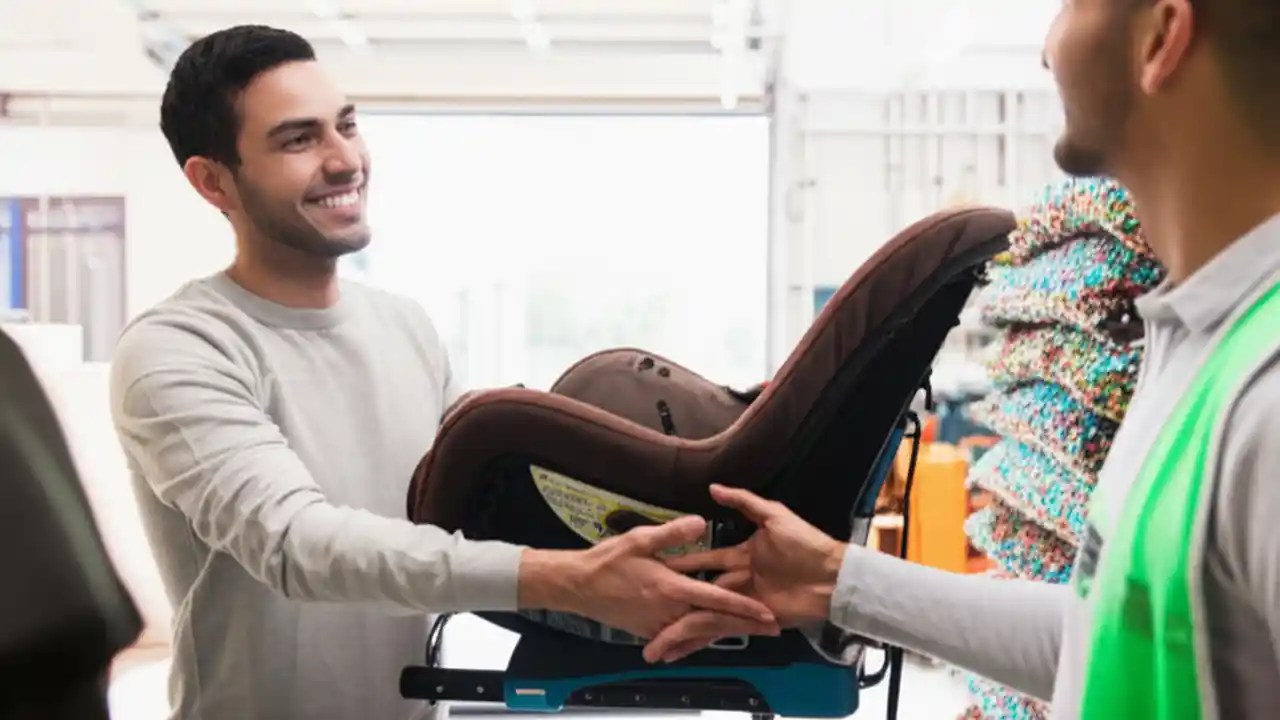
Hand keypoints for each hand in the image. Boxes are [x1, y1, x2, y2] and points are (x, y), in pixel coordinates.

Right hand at [519, 514, 780, 640]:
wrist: (577, 586)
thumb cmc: (608, 560)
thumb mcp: (641, 537)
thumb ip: (674, 531)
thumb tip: (702, 522)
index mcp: (671, 587)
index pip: (716, 598)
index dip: (744, 607)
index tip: (767, 613)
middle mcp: (669, 611)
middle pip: (715, 621)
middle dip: (745, 625)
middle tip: (774, 628)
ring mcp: (659, 624)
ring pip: (700, 629)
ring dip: (726, 630)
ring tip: (752, 630)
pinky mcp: (650, 630)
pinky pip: (681, 633)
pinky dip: (699, 633)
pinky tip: (713, 630)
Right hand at [641, 484, 846, 662]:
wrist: (833, 576)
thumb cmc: (805, 543)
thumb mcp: (774, 516)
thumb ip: (744, 501)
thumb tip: (713, 488)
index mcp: (740, 556)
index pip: (704, 559)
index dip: (682, 561)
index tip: (657, 564)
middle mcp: (737, 580)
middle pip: (700, 589)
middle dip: (676, 595)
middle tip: (646, 601)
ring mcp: (744, 602)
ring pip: (706, 612)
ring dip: (682, 623)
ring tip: (655, 633)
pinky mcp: (752, 620)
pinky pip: (724, 628)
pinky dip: (703, 638)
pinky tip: (680, 646)